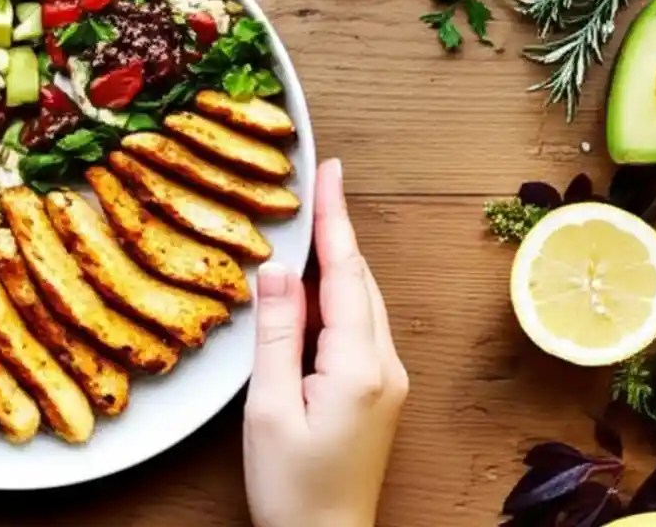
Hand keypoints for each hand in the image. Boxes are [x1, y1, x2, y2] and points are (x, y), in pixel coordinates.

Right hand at [243, 159, 407, 526]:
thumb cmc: (293, 487)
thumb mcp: (269, 409)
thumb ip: (275, 335)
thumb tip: (274, 271)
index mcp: (359, 364)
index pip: (344, 272)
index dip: (334, 217)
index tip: (329, 169)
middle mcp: (385, 365)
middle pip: (359, 279)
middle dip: (337, 230)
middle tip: (315, 184)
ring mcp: (386, 379)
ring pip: (361, 300)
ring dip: (337, 260)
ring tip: (311, 222)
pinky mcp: (377, 392)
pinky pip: (357, 324)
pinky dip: (337, 293)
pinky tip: (312, 285)